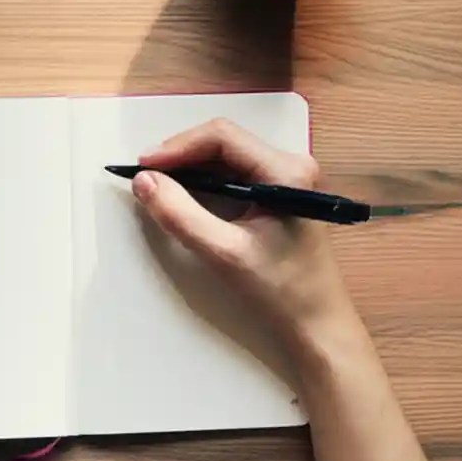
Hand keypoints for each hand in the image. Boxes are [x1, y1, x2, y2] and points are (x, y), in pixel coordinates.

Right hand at [133, 118, 354, 348]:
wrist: (318, 323)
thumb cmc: (281, 291)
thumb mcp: (224, 253)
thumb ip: (180, 214)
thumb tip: (144, 181)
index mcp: (286, 171)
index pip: (222, 137)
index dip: (177, 146)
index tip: (144, 166)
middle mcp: (291, 165)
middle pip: (224, 143)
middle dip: (181, 155)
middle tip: (146, 176)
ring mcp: (288, 178)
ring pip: (227, 157)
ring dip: (191, 167)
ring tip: (159, 184)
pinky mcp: (280, 193)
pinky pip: (235, 173)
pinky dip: (206, 181)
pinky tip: (184, 194)